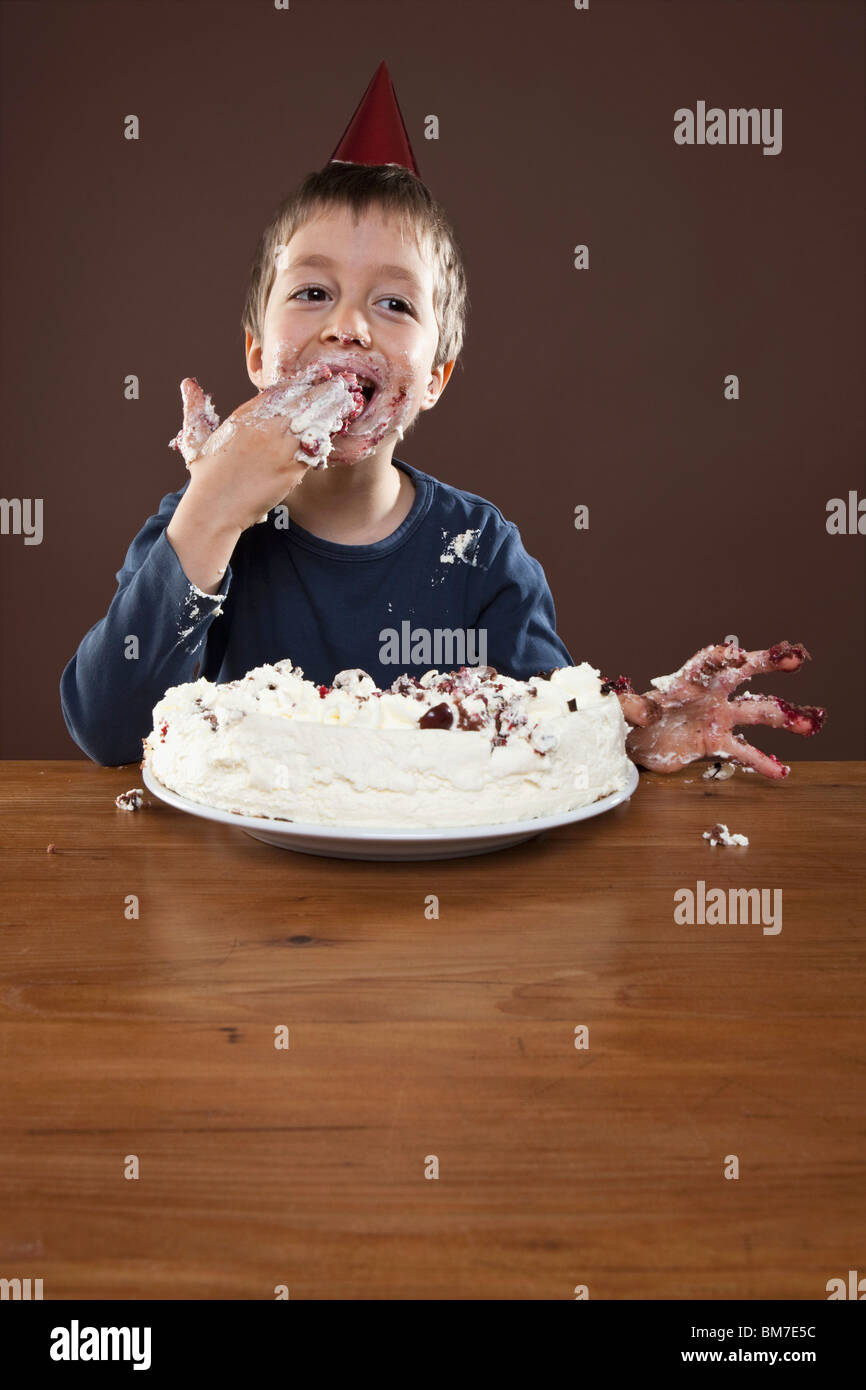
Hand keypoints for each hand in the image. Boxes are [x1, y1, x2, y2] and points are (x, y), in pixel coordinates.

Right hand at [168, 368, 362, 530]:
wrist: (215, 508)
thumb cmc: (205, 476)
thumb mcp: (196, 437)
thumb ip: (195, 408)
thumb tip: (188, 384)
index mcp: (245, 416)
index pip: (280, 391)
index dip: (302, 380)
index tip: (318, 372)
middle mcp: (264, 428)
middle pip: (302, 402)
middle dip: (323, 390)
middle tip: (345, 381)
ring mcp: (279, 448)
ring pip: (312, 423)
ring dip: (332, 410)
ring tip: (348, 399)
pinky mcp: (290, 469)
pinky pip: (314, 450)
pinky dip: (327, 438)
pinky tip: (340, 428)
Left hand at [611, 640, 825, 777]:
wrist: (632, 744)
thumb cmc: (629, 719)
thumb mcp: (624, 711)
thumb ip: (631, 707)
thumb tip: (640, 709)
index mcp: (686, 681)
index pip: (708, 662)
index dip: (723, 657)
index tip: (739, 656)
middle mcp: (709, 695)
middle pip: (742, 676)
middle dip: (768, 665)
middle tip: (795, 660)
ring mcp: (717, 719)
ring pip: (755, 713)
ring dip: (783, 718)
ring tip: (808, 725)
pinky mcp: (716, 744)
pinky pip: (744, 752)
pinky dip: (762, 762)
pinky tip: (782, 772)